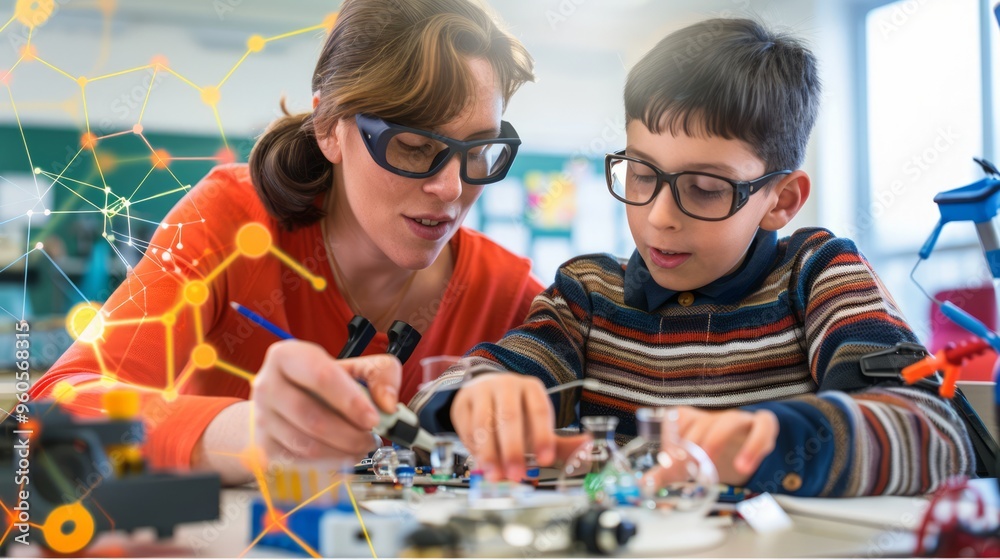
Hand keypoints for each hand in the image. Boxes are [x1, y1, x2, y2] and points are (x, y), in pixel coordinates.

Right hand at [251, 339, 400, 465]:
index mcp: (288, 356)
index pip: (321, 376)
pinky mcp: (264, 448)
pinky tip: (344, 456)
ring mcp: (262, 419)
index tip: (373, 419)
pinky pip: (300, 464)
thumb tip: (388, 405)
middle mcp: (268, 385)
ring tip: (362, 446)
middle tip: (372, 438)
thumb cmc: (324, 384)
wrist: (286, 403)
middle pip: (312, 417)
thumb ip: (382, 375)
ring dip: (342, 452)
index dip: (351, 401)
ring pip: (306, 446)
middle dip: (350, 434)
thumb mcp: (357, 367)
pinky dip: (329, 465)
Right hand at [452, 373, 586, 480]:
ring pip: (484, 423)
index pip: (539, 410)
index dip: (543, 436)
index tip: (545, 460)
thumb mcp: (539, 426)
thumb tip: (588, 448)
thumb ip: (561, 443)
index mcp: (531, 388)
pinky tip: (482, 462)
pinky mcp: (462, 401)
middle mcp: (507, 385)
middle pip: (509, 416)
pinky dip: (473, 448)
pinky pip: (466, 427)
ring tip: (496, 476)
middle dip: (513, 449)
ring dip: (489, 453)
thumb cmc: (516, 414)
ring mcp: (482, 391)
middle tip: (517, 474)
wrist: (483, 395)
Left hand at [674, 406, 778, 485]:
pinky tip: (744, 467)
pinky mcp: (764, 427)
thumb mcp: (691, 463)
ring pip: (730, 420)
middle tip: (687, 468)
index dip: (673, 435)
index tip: (668, 459)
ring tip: (709, 463)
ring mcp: (741, 419)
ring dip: (717, 440)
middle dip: (693, 445)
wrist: (747, 453)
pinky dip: (754, 446)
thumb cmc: (714, 454)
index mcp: (695, 420)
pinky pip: (762, 428)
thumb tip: (646, 484)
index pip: (679, 416)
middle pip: (703, 421)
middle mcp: (716, 417)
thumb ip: (669, 472)